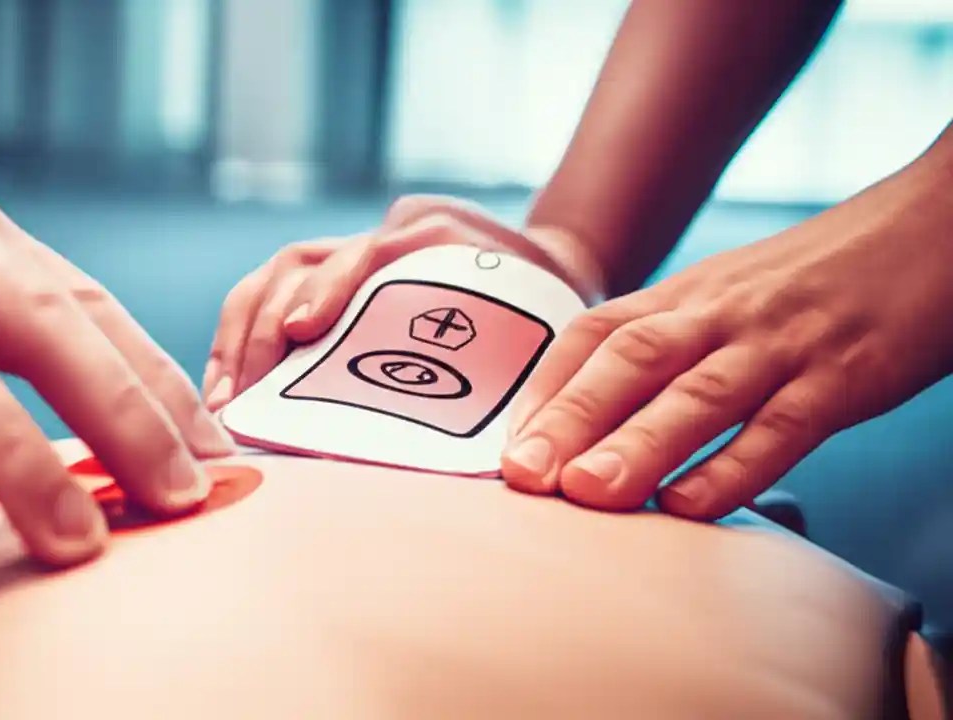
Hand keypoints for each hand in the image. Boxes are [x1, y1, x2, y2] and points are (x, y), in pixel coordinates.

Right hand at [202, 194, 604, 408]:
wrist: (547, 264)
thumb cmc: (544, 312)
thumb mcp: (537, 326)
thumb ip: (497, 366)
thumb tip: (453, 442)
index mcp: (442, 233)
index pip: (373, 251)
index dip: (332, 287)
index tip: (301, 332)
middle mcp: (387, 231)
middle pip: (304, 259)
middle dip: (263, 325)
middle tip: (241, 394)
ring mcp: (355, 245)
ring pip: (278, 272)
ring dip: (241, 332)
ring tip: (227, 396)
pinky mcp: (334, 268)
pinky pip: (274, 289)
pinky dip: (244, 332)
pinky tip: (231, 381)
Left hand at [503, 152, 952, 519]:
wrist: (933, 225)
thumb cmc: (815, 278)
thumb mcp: (729, 294)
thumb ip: (668, 345)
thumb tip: (592, 415)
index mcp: (687, 295)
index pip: (596, 334)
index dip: (546, 390)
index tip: (504, 447)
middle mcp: (723, 313)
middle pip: (631, 361)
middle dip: (570, 419)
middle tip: (522, 478)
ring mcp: (784, 343)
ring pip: (698, 393)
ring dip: (638, 444)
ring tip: (587, 494)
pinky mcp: (847, 375)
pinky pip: (785, 425)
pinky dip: (735, 467)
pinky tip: (692, 504)